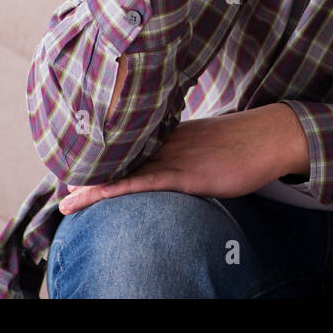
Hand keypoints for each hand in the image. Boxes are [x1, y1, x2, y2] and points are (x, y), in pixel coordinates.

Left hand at [57, 104, 309, 213]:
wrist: (271, 136)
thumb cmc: (247, 142)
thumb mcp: (213, 143)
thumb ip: (193, 148)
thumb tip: (187, 159)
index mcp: (173, 132)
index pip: (130, 142)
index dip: (104, 154)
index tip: (80, 161)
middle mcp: (166, 141)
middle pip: (119, 155)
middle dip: (90, 170)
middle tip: (60, 181)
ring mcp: (173, 157)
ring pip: (123, 170)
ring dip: (92, 186)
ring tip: (66, 200)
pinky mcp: (184, 175)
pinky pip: (140, 184)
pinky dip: (112, 191)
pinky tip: (91, 197)